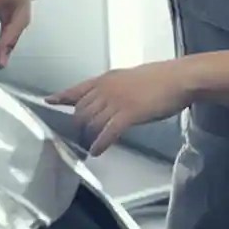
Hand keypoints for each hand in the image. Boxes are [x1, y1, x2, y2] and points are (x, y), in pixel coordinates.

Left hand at [47, 61, 192, 155]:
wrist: (178, 78)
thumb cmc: (160, 77)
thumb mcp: (130, 77)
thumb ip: (116, 87)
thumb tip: (108, 98)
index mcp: (107, 78)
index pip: (79, 89)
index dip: (63, 96)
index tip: (49, 100)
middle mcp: (107, 89)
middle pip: (82, 110)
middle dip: (79, 125)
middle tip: (81, 136)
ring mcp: (117, 101)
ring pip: (92, 122)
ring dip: (88, 136)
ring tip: (88, 145)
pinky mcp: (128, 114)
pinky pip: (107, 132)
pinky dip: (100, 143)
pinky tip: (97, 151)